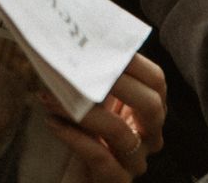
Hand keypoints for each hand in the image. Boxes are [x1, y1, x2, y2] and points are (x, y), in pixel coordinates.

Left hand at [42, 52, 166, 180]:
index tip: (103, 44)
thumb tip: (70, 38)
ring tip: (51, 96)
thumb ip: (89, 77)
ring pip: (120, 133)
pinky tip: (53, 122)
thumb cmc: (78, 132)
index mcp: (145, 111)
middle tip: (84, 68)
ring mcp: (134, 161)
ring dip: (84, 111)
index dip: (134, 61)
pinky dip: (76, 138)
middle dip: (118, 82)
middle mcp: (148, 137)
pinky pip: (102, 159)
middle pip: (151, 105)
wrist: (66, 176)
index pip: (156, 81)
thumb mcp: (88, 101)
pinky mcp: (116, 181)